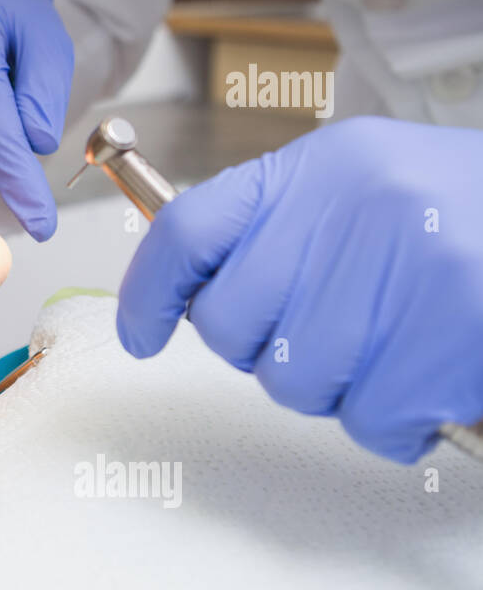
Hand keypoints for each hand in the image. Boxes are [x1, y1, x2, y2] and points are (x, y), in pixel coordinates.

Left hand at [116, 116, 482, 463]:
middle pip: (232, 323)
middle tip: (332, 337)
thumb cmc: (470, 218)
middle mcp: (352, 203)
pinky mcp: (452, 323)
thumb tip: (198, 295)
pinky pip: (371, 417)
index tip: (140, 335)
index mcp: (319, 168)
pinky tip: (433, 379)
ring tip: (395, 352)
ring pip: (296, 380)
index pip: (189, 228)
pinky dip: (396, 422)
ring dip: (340, 389)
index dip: (149, 292)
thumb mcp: (368, 193)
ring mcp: (404, 262)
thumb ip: (285, 233)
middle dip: (269, 351)